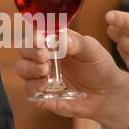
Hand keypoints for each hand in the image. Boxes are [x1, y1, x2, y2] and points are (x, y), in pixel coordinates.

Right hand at [12, 27, 128, 128]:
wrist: (107, 94)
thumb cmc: (100, 67)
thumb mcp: (92, 50)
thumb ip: (76, 43)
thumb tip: (59, 38)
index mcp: (54, 42)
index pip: (36, 34)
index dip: (34, 35)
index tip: (39, 39)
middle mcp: (44, 57)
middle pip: (24, 50)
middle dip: (30, 52)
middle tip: (43, 55)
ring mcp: (41, 76)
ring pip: (22, 69)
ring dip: (30, 68)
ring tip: (45, 69)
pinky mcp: (42, 94)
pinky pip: (28, 90)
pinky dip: (33, 86)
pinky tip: (44, 84)